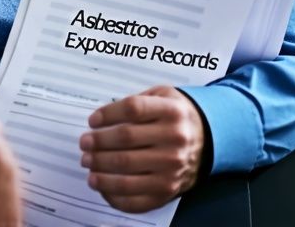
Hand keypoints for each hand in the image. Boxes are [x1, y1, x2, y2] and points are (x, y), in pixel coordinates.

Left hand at [80, 86, 206, 212]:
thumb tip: (102, 119)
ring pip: (126, 171)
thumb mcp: (164, 96)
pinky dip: (113, 194)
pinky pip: (136, 198)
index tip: (92, 121)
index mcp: (172, 111)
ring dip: (100, 169)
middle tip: (84, 143)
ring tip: (88, 163)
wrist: (210, 140)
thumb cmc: (177, 117)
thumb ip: (137, 101)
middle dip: (98, 142)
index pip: (132, 108)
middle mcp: (174, 140)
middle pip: (125, 139)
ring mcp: (172, 168)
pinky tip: (101, 185)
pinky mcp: (168, 191)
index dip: (108, 114)